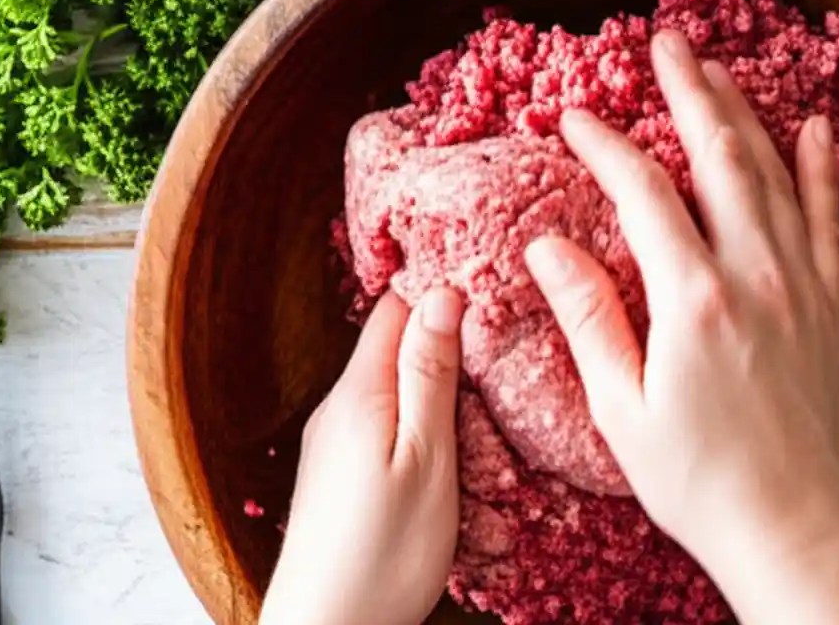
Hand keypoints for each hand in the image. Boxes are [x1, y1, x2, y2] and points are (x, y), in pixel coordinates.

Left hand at [260, 289, 464, 624]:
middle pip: (392, 339)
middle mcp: (339, 406)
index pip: (397, 306)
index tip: (490, 282)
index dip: (441, 287)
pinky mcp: (340, 469)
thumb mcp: (426, 459)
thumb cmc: (384, 555)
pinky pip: (383, 414)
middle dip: (443, 327)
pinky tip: (450, 428)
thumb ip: (431, 377)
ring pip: (390, 379)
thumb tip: (441, 294)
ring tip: (487, 375)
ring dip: (434, 370)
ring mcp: (335, 438)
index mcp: (360, 393)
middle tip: (503, 327)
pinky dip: (418, 408)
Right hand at [526, 30, 838, 624]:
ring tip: (718, 69)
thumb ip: (589, 316)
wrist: (796, 529)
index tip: (576, 115)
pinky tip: (817, 129)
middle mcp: (754, 276)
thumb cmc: (701, 482)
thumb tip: (548, 247)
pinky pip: (829, 220)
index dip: (607, 145)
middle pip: (719, 157)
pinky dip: (822, 170)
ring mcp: (801, 286)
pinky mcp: (830, 306)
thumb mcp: (622, 408)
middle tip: (667, 43)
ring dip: (744, 114)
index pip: (644, 192)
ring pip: (774, 175)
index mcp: (692, 299)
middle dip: (688, 91)